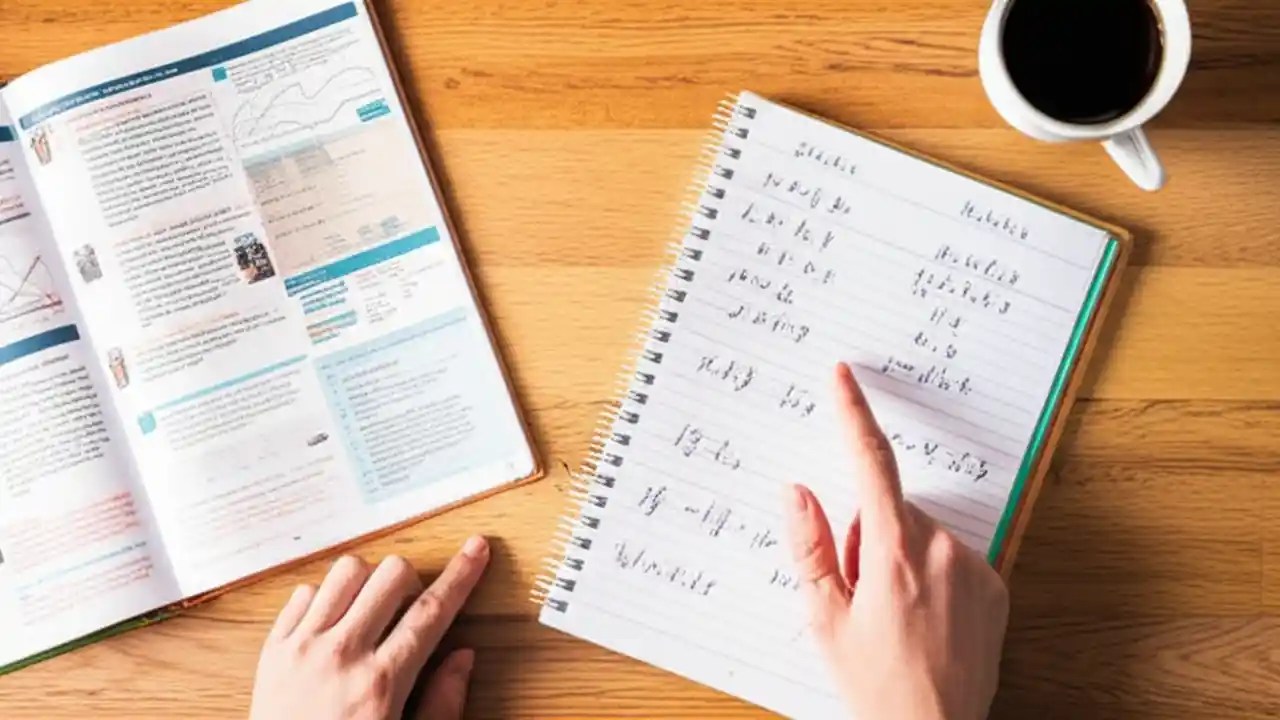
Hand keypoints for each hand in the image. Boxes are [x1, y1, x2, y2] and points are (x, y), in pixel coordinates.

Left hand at [249, 536, 489, 719]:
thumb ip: (442, 703)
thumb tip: (463, 657)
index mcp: (382, 683)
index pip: (432, 611)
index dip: (461, 575)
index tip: (476, 550)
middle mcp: (342, 656)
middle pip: (392, 574)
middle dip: (413, 580)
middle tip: (411, 606)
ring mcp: (302, 648)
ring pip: (346, 571)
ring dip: (368, 582)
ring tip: (371, 610)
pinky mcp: (273, 649)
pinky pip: (303, 593)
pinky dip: (324, 599)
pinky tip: (335, 623)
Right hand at [786, 364, 1008, 719]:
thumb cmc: (875, 685)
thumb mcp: (824, 619)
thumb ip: (810, 547)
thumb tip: (797, 491)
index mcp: (894, 553)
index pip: (870, 463)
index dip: (852, 414)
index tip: (843, 378)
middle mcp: (942, 550)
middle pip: (891, 510)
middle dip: (868, 535)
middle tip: (859, 593)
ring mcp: (974, 568)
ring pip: (921, 535)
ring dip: (901, 558)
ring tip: (894, 616)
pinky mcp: (995, 586)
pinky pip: (951, 558)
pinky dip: (933, 575)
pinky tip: (925, 619)